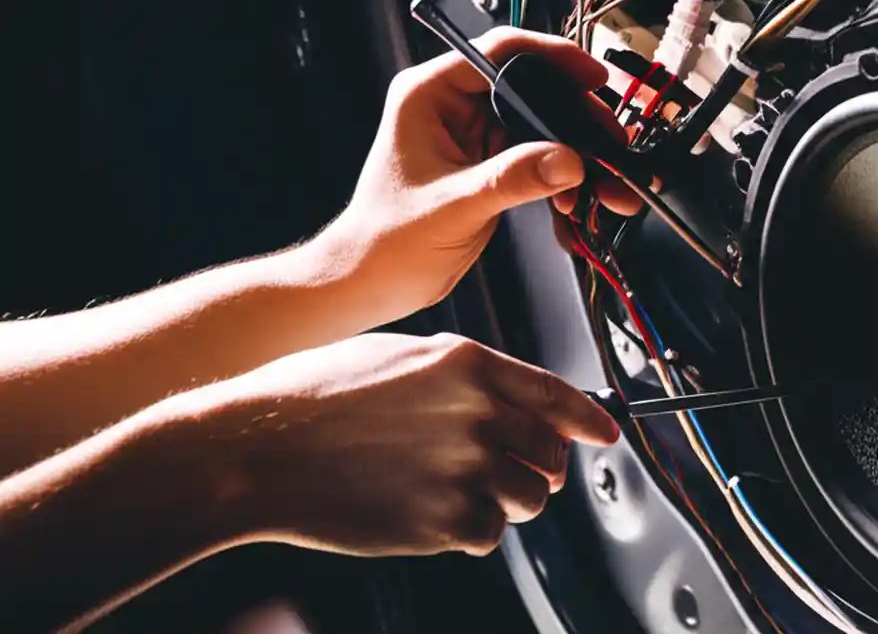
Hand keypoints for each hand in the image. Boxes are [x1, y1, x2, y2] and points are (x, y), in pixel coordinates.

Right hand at [187, 333, 619, 556]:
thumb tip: (512, 403)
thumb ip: (464, 378)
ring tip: (451, 489)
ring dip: (504, 500)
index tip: (606, 434)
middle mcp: (478, 413)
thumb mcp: (399, 358)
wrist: (254, 449)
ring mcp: (464, 468)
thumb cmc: (314, 397)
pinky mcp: (444, 520)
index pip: (557, 394)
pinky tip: (426, 511)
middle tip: (505, 471)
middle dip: (538, 467)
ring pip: (529, 499)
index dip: (590, 418)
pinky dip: (468, 531)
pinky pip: (490, 535)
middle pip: (550, 454)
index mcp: (468, 363)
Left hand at [318, 27, 634, 325]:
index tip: (591, 77)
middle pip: (532, 91)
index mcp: (430, 95)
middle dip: (576, 118)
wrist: (372, 283)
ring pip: (542, 129)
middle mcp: (454, 108)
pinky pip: (540, 161)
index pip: (500, 53)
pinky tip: (581, 200)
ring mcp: (475, 138)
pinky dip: (565, 179)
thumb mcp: (452, 206)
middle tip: (609, 141)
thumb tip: (566, 161)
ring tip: (607, 180)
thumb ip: (511, 180)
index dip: (552, 58)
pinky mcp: (491, 168)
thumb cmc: (385, 241)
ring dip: (578, 154)